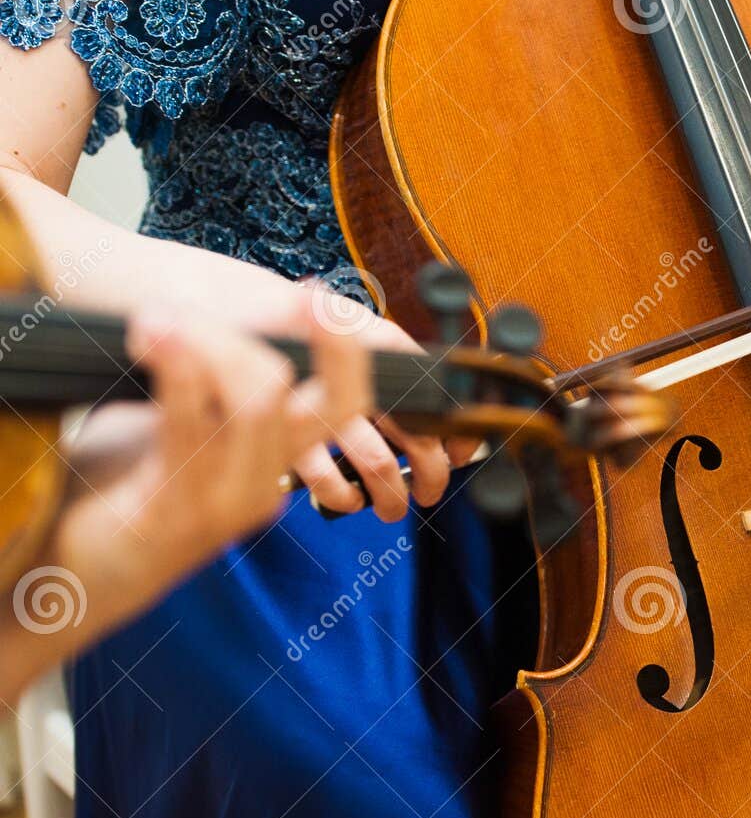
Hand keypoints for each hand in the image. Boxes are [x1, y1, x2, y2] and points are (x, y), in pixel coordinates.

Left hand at [0, 296, 372, 698]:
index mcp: (273, 461)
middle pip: (321, 400)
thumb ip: (216, 380)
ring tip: (155, 320)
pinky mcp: (175, 515)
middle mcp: (264, 484)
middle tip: (198, 304)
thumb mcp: (184, 423)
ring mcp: (226, 504)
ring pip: (259, 401)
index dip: (346, 351)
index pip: (345, 404)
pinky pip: (190, 428)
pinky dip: (177, 374)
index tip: (316, 296)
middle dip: (284, 334)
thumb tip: (237, 311)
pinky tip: (149, 340)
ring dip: (209, 342)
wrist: (70, 566)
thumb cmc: (123, 486)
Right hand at [285, 284, 478, 521]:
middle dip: (431, 475)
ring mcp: (322, 398)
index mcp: (378, 343)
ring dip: (391, 496)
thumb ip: (397, 368)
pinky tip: (346, 498)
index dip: (456, 433)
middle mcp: (356, 369)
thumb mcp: (351, 331)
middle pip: (417, 434)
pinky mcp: (283, 429)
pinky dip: (343, 497)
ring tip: (391, 507)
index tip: (462, 454)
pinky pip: (327, 478)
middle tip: (429, 491)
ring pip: (378, 463)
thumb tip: (448, 431)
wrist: (221, 310)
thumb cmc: (294, 329)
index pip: (438, 393)